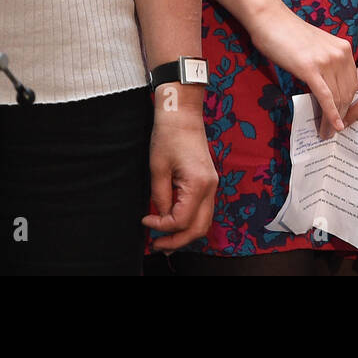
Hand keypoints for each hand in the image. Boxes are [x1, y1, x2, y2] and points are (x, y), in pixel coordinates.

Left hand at [142, 100, 216, 251]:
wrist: (182, 112)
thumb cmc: (169, 135)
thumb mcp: (158, 168)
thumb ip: (159, 197)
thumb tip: (160, 216)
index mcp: (199, 184)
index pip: (182, 220)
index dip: (162, 226)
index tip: (145, 220)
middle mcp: (211, 187)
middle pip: (199, 228)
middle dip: (178, 240)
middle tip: (158, 244)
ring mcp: (212, 184)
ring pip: (204, 221)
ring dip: (185, 233)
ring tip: (165, 238)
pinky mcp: (208, 180)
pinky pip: (203, 209)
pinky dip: (190, 220)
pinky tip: (174, 221)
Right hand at [250, 3, 357, 138]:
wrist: (271, 20)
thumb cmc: (288, 33)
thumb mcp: (317, 48)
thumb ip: (327, 65)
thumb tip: (328, 90)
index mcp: (344, 48)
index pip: (352, 83)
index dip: (349, 103)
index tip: (344, 117)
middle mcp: (340, 54)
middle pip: (348, 92)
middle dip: (343, 114)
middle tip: (336, 131)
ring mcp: (327, 61)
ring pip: (337, 98)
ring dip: (334, 119)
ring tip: (329, 133)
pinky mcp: (311, 69)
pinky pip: (325, 97)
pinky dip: (330, 115)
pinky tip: (332, 127)